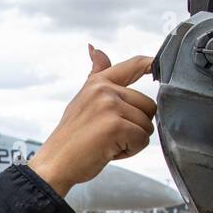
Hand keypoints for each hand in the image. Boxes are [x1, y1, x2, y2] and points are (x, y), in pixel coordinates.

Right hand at [29, 45, 156, 197]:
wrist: (55, 163)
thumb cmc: (71, 137)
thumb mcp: (82, 99)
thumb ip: (96, 74)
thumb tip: (95, 48)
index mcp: (98, 82)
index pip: (134, 65)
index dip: (152, 64)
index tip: (158, 67)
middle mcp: (104, 90)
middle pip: (149, 106)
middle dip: (136, 126)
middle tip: (110, 135)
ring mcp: (109, 106)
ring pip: (147, 125)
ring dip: (132, 141)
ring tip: (107, 143)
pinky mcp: (115, 126)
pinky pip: (142, 140)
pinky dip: (130, 151)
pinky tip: (109, 151)